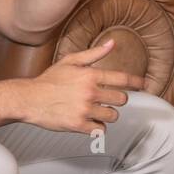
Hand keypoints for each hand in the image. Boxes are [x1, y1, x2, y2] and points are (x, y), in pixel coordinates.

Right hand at [23, 39, 144, 133]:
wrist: (29, 99)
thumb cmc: (49, 80)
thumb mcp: (71, 61)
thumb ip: (94, 53)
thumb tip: (112, 43)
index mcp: (90, 76)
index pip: (123, 79)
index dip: (137, 82)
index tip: (144, 85)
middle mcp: (90, 93)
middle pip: (122, 99)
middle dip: (118, 99)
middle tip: (109, 99)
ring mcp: (84, 110)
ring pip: (113, 116)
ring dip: (108, 114)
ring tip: (98, 110)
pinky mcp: (78, 125)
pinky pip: (100, 130)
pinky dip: (98, 127)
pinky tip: (91, 122)